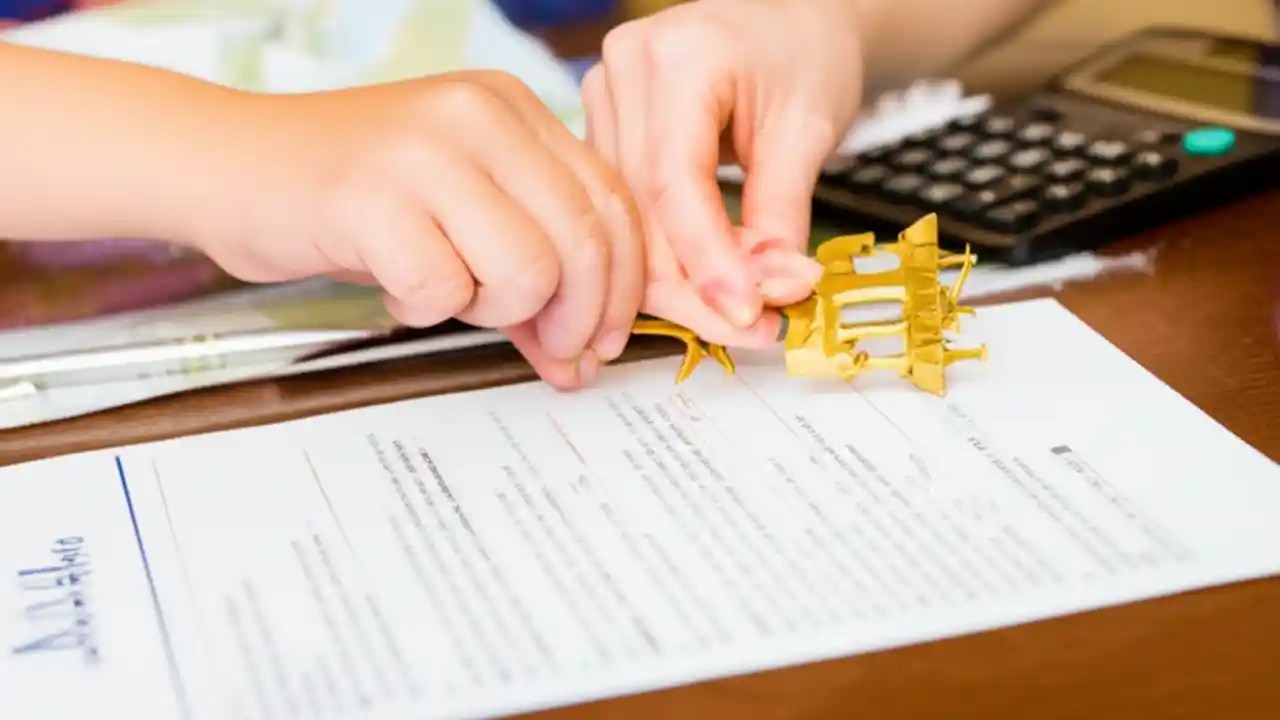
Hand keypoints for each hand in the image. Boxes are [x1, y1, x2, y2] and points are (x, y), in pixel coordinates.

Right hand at [192, 71, 643, 389]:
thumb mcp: (459, 212)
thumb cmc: (349, 197)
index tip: (608, 337)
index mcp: (511, 108)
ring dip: (494, 311)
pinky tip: (393, 287)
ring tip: (446, 294)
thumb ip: (531, 267)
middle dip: (579, 319)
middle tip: (558, 354)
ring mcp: (423, 151)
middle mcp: (477, 114)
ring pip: (528, 271)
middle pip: (584, 242)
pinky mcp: (370, 197)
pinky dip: (423, 310)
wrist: (227, 166)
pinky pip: (443, 292)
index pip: (612, 201)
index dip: (625, 285)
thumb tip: (585, 354)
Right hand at [582, 0, 864, 345]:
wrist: (792, 26)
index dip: (707, 259)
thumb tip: (766, 293)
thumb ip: (781, 216)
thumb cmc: (804, 57)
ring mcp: (604, 99)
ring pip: (626, 224)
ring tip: (743, 307)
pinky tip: (709, 282)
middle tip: (755, 327)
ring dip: (681, 281)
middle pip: (641, 212)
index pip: (674, 181)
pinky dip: (667, 257)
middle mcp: (625, 71)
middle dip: (696, 286)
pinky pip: (625, 213)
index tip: (745, 313)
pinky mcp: (602, 130)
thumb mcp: (808, 132)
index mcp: (679, 56)